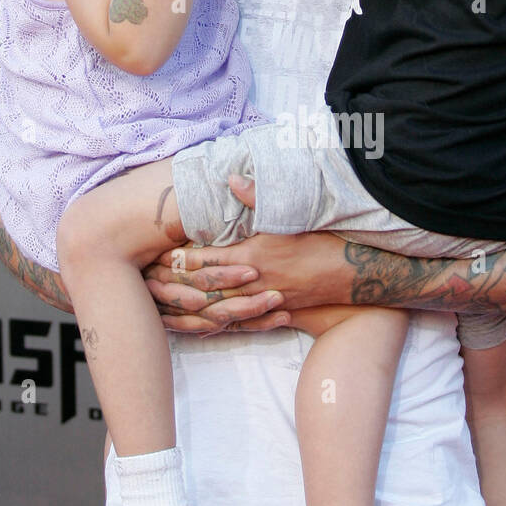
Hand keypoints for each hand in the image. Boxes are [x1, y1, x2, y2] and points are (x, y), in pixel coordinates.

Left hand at [146, 175, 350, 330]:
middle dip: (175, 286)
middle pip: (204, 289)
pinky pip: (238, 324)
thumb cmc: (325, 242)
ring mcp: (264, 302)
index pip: (205, 260)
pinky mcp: (274, 313)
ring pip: (217, 311)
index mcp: (254, 256)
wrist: (358, 275)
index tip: (155, 253)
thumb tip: (231, 178)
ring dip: (189, 311)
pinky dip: (215, 327)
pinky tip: (197, 327)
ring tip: (162, 307)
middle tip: (147, 282)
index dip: (178, 258)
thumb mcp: (291, 215)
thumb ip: (257, 198)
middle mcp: (254, 283)